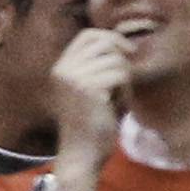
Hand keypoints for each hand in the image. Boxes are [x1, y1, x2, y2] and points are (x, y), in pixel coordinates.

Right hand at [43, 28, 129, 179]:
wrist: (82, 155)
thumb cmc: (90, 126)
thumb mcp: (90, 90)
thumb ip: (99, 68)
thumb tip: (124, 46)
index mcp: (61, 67)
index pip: (87, 35)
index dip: (110, 38)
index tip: (127, 52)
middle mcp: (64, 68)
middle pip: (102, 41)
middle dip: (121, 54)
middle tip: (128, 75)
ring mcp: (74, 77)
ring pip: (115, 59)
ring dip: (124, 76)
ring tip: (120, 97)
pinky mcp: (89, 89)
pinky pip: (119, 74)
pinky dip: (125, 89)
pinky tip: (119, 104)